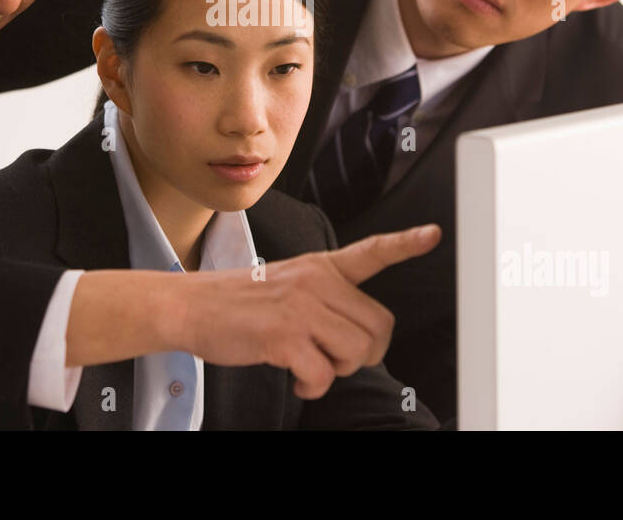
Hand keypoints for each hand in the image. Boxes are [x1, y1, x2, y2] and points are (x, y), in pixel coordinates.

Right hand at [176, 224, 440, 397]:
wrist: (190, 306)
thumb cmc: (237, 301)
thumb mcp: (286, 281)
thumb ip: (324, 296)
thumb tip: (356, 334)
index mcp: (319, 266)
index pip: (371, 252)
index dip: (405, 243)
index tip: (433, 234)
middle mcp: (316, 282)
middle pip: (379, 326)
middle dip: (365, 353)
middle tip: (335, 357)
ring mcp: (302, 308)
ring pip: (358, 353)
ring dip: (339, 371)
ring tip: (311, 367)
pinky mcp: (285, 336)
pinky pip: (325, 376)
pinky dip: (313, 387)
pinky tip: (296, 380)